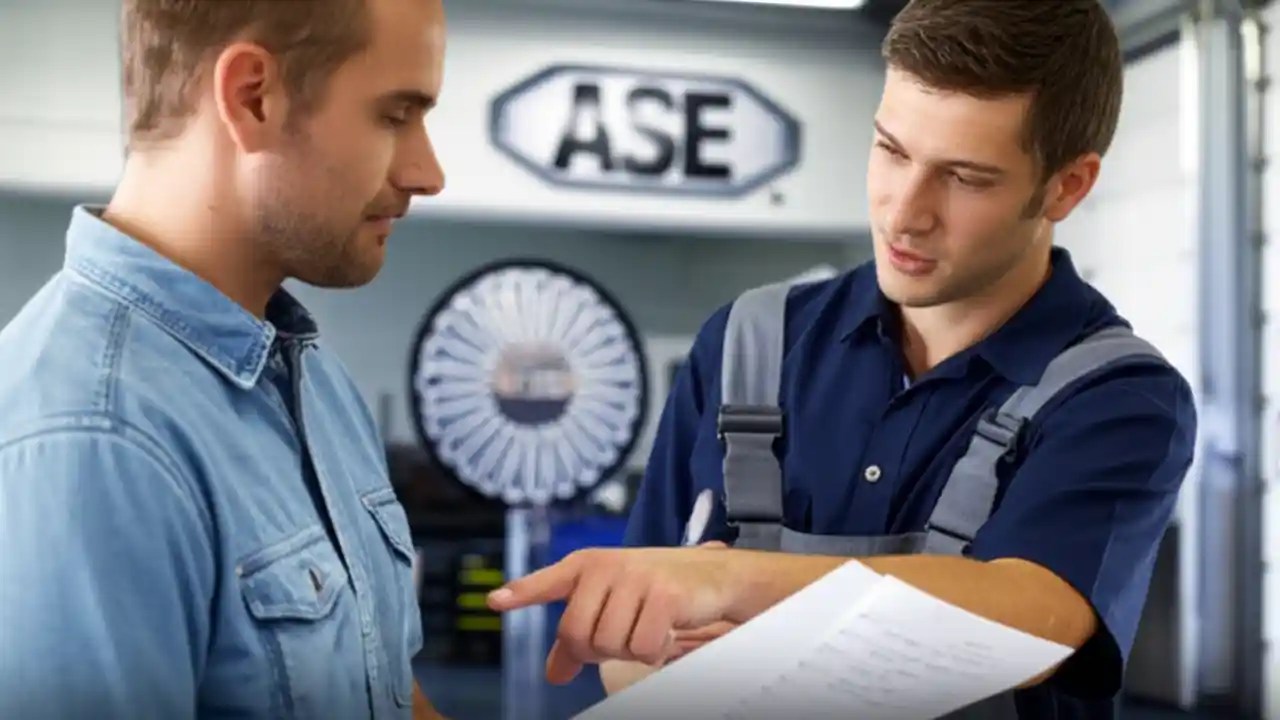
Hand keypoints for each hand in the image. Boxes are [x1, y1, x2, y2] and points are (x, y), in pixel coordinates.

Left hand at [486, 545, 745, 683]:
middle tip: (625, 633)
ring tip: (648, 626)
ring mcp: (635, 577)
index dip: (522, 592)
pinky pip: (643, 647)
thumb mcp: (612, 605)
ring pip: (610, 645)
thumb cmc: (656, 590)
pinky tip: (667, 630)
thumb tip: (553, 674)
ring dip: (632, 649)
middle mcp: (605, 566)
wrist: (712, 576)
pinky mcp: (663, 594)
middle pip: (578, 636)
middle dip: (600, 650)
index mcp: (586, 565)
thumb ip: (579, 638)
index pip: (549, 581)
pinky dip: (655, 650)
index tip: (496, 601)